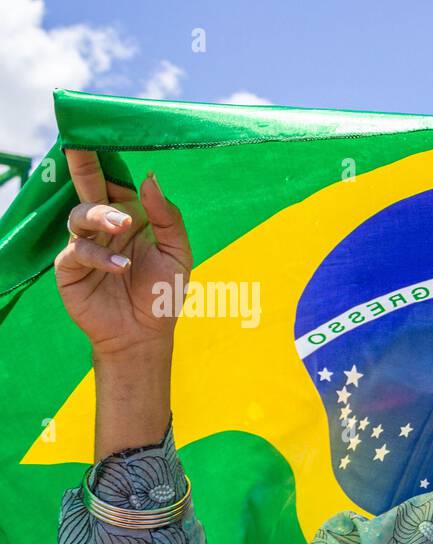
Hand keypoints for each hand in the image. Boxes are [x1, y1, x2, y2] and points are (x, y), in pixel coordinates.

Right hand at [53, 150, 192, 356]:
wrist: (145, 334)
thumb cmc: (163, 293)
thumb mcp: (178, 254)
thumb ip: (167, 218)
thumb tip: (151, 178)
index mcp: (132, 217)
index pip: (118, 184)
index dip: (111, 164)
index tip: (105, 136)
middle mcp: (106, 226)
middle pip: (90, 188)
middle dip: (83, 164)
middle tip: (78, 145)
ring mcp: (86, 244)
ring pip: (81, 215)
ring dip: (101, 216)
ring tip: (122, 225)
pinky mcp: (71, 267)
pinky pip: (78, 251)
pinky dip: (100, 256)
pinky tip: (120, 267)